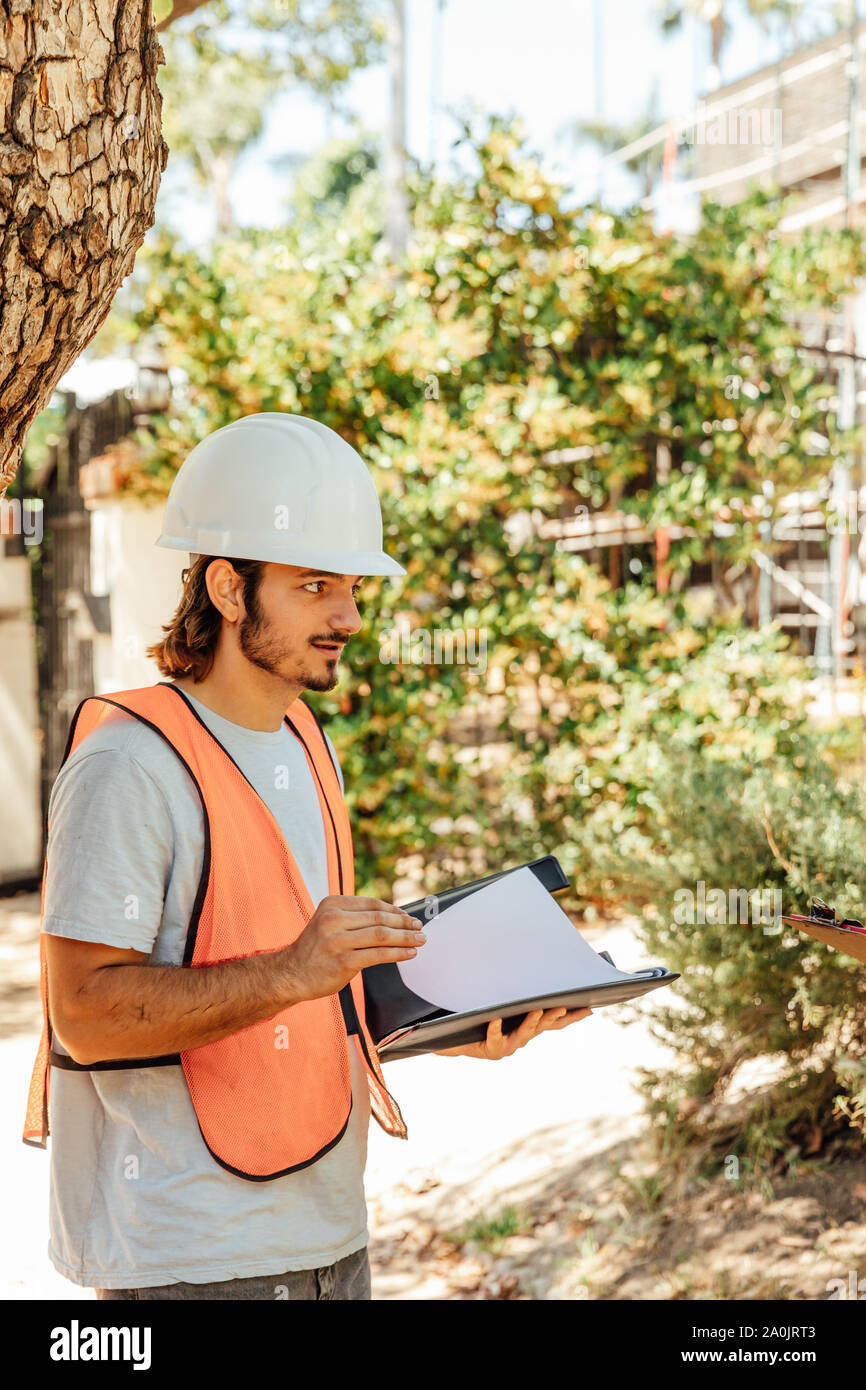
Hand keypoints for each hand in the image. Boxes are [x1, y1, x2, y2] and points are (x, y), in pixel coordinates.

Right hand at [283, 894, 424, 1001]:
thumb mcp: (328, 923)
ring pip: (382, 935)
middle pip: (379, 918)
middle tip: (419, 927)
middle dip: (404, 923)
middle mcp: (334, 919)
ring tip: (420, 940)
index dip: (395, 910)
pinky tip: (409, 953)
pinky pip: (378, 955)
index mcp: (332, 905)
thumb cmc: (314, 950)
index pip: (372, 904)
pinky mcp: (343, 961)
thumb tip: (392, 918)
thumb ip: (354, 918)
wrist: (290, 974)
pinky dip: (398, 953)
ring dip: (406, 937)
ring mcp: (337, 940)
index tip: (408, 916)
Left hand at [434, 1005, 591, 1058]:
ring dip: (532, 1022)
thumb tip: (533, 968)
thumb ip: (519, 995)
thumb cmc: (483, 1019)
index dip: (573, 1016)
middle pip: (543, 1026)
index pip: (556, 1022)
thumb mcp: (504, 1006)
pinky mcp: (492, 1048)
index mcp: (529, 1027)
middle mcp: (522, 1038)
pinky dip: (495, 1028)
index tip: (590, 1006)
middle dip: (555, 1016)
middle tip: (566, 1006)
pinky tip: (495, 1020)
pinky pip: (494, 1036)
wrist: (460, 1040)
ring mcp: (509, 1045)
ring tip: (537, 1010)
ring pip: (524, 1034)